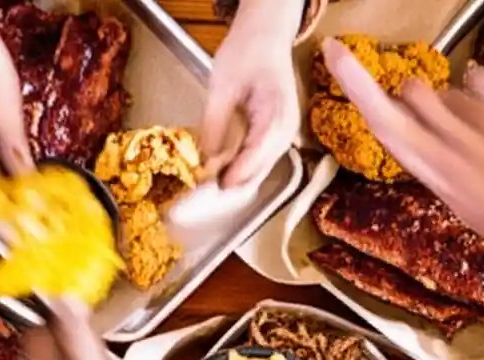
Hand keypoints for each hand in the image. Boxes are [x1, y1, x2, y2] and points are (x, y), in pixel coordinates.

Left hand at [201, 0, 302, 187]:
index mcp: (277, 117)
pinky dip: (238, 169)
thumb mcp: (223, 85)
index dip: (231, 178)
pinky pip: (257, 161)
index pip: (255, 158)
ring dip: (232, 180)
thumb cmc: (247, 52)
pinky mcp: (275, 137)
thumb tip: (206, 160)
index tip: (207, 190)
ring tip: (202, 187)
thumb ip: (215, 124)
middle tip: (197, 199)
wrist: (267, 36)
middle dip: (229, 187)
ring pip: (258, 171)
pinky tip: (217, 171)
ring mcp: (284, 137)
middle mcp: (286, 134)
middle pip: (258, 173)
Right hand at [321, 39, 483, 274]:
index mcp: (435, 175)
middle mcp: (455, 148)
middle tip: (443, 114)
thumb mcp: (463, 199)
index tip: (336, 53)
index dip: (355, 84)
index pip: (382, 121)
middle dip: (422, 95)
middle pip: (416, 93)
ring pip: (455, 85)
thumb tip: (431, 120)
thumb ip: (442, 159)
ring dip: (464, 97)